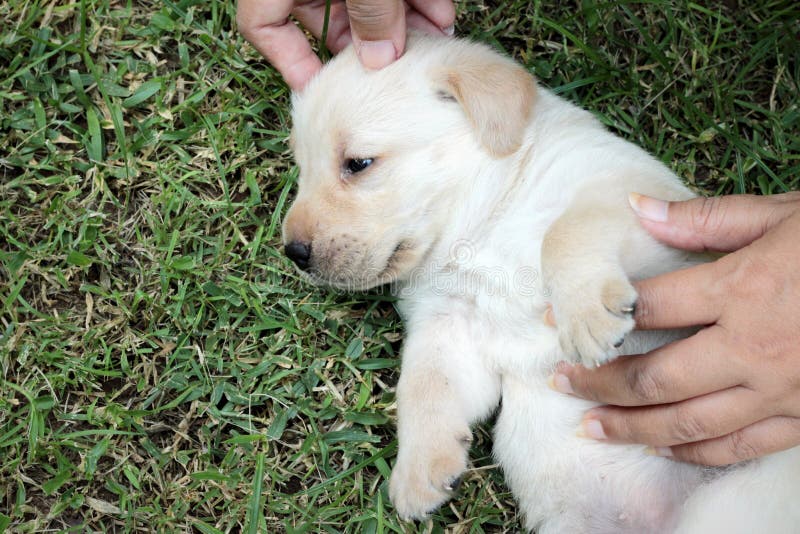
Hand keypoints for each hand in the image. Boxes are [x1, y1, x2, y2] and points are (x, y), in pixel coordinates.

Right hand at [236, 0, 455, 90]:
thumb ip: (369, 14)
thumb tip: (379, 61)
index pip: (265, 26)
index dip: (292, 64)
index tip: (326, 90)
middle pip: (328, 20)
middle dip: (367, 48)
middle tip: (394, 71)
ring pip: (368, 6)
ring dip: (401, 28)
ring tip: (431, 48)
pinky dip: (419, 2)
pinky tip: (443, 20)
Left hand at [550, 192, 799, 465]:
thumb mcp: (783, 214)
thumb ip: (705, 218)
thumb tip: (635, 207)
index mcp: (742, 288)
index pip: (646, 309)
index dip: (597, 315)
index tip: (559, 319)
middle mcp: (753, 347)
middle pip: (653, 375)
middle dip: (599, 380)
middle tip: (561, 382)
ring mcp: (779, 390)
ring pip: (688, 422)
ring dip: (632, 427)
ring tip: (590, 428)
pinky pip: (740, 447)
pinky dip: (696, 452)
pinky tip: (665, 449)